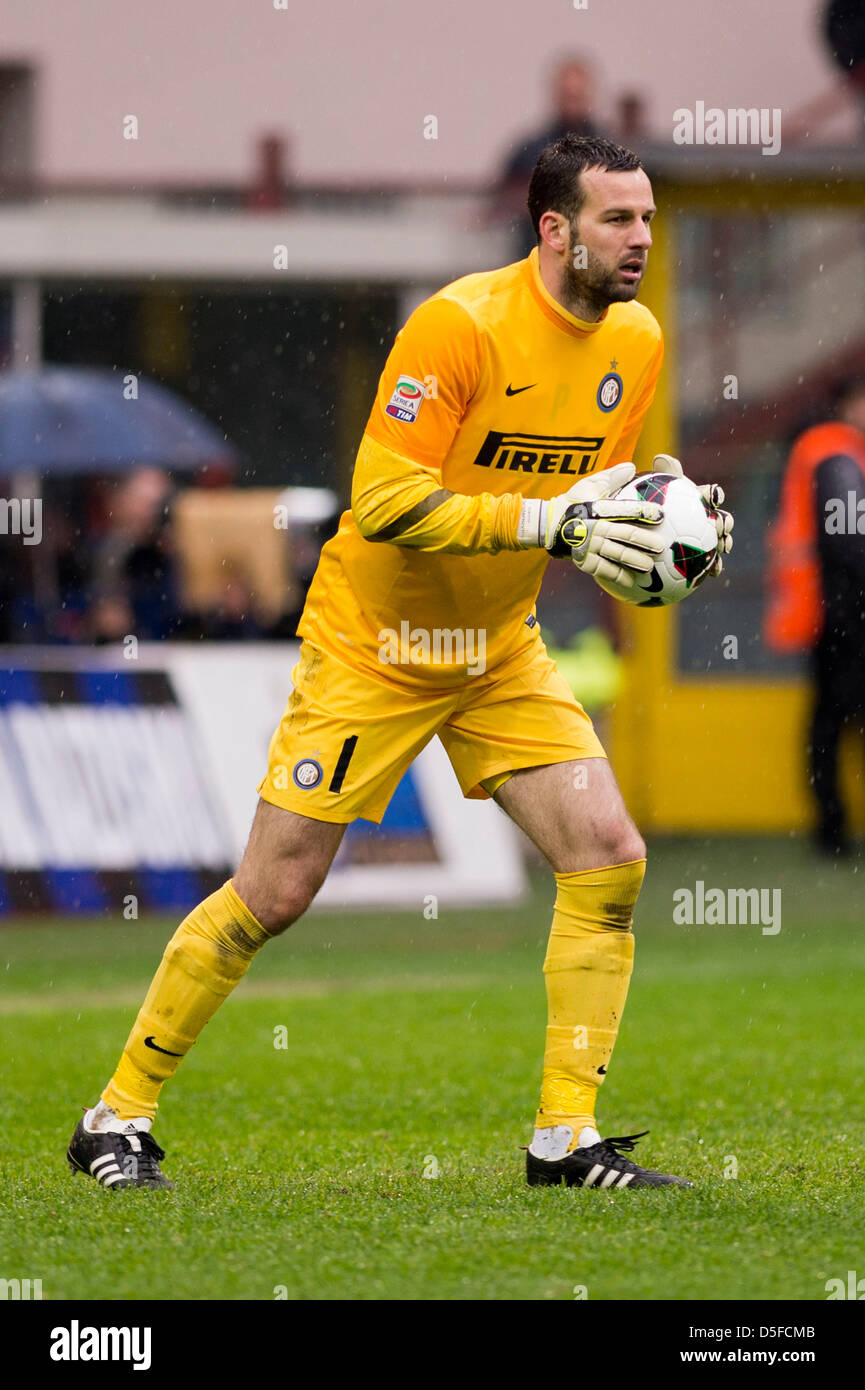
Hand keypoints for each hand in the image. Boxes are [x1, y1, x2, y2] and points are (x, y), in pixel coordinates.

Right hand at [517, 462, 665, 587]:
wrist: (548, 525)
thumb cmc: (574, 502)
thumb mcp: (590, 485)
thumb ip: (612, 477)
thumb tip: (632, 466)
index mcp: (599, 509)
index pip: (625, 509)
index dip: (643, 512)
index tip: (661, 515)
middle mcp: (596, 527)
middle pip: (625, 534)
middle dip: (644, 540)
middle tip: (661, 547)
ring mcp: (590, 545)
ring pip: (617, 553)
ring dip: (635, 561)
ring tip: (649, 567)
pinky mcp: (584, 561)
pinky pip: (605, 570)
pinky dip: (619, 576)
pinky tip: (632, 582)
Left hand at [652, 453, 733, 575]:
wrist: (644, 536)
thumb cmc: (648, 510)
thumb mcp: (649, 492)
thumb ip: (658, 477)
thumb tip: (661, 459)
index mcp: (695, 501)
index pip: (708, 494)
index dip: (714, 494)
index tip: (713, 497)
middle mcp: (704, 519)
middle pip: (720, 517)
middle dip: (725, 520)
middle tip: (721, 525)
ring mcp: (705, 540)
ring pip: (720, 540)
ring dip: (725, 543)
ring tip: (723, 548)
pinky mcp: (700, 559)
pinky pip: (709, 564)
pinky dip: (714, 567)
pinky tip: (713, 573)